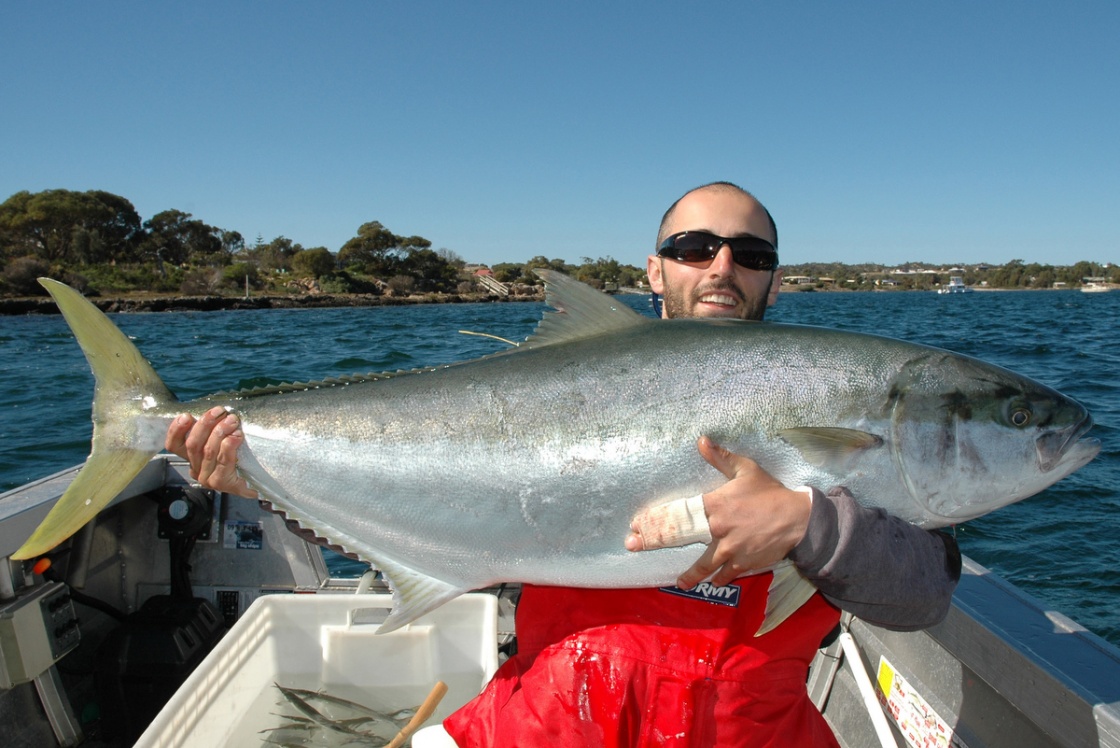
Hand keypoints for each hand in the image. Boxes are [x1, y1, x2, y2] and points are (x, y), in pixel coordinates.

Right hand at [165, 406, 257, 497]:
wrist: (258, 481)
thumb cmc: (241, 457)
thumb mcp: (223, 439)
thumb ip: (214, 429)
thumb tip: (215, 412)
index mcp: (191, 457)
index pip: (174, 445)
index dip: (176, 430)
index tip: (187, 416)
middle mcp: (196, 468)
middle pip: (193, 444)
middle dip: (205, 424)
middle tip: (220, 411)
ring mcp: (207, 477)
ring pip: (208, 450)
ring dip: (220, 431)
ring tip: (233, 421)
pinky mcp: (220, 482)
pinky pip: (222, 460)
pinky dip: (229, 446)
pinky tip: (236, 436)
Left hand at [626, 436, 810, 588]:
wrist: (798, 519)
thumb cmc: (771, 492)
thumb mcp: (746, 470)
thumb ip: (720, 457)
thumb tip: (701, 440)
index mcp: (714, 505)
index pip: (677, 513)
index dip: (655, 519)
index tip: (636, 523)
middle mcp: (717, 529)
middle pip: (680, 538)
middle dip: (654, 542)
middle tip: (634, 546)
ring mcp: (729, 550)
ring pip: (703, 565)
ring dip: (689, 574)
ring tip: (679, 581)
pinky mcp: (743, 564)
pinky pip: (726, 574)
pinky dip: (718, 578)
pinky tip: (712, 582)